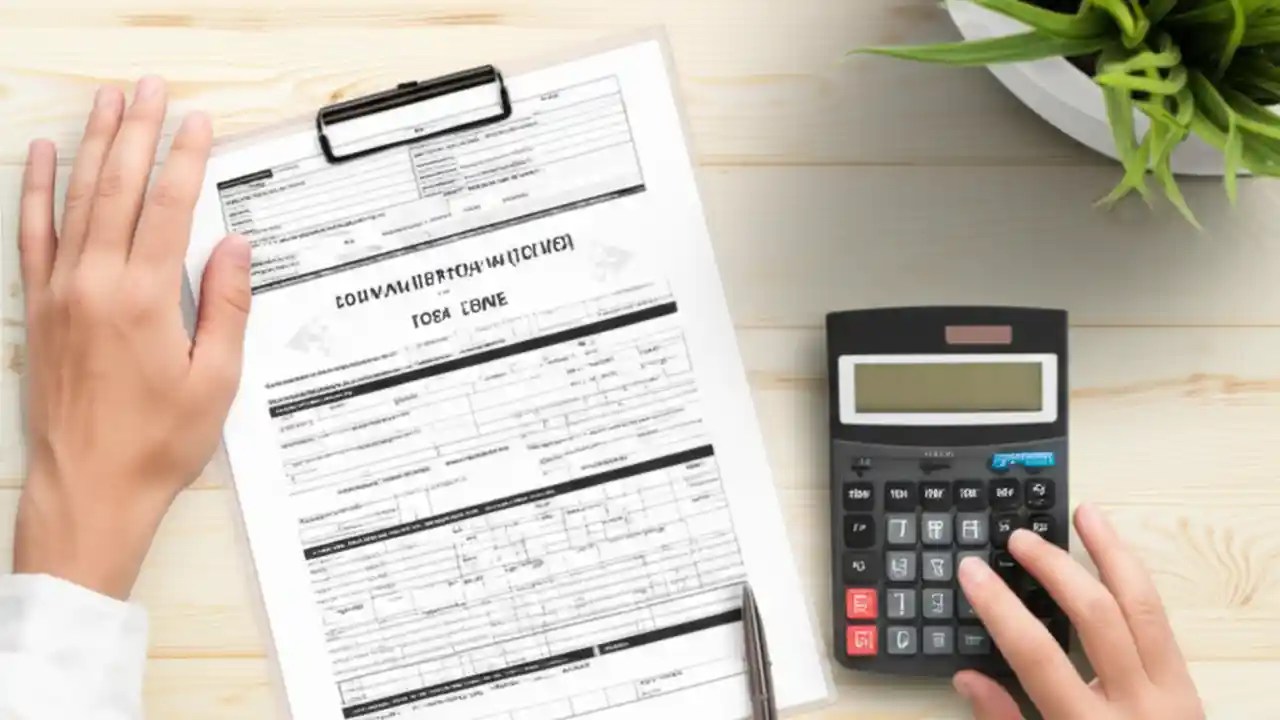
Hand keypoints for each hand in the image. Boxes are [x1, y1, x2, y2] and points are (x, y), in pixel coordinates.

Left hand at [13, 77, 250, 599]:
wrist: (89, 489)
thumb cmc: (154, 444)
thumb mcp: (215, 381)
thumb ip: (227, 308)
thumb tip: (233, 250)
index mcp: (145, 300)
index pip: (168, 208)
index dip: (185, 159)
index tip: (197, 124)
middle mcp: (95, 284)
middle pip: (118, 188)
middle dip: (138, 131)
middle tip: (151, 90)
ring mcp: (60, 291)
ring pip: (76, 199)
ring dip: (93, 145)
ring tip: (108, 102)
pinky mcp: (37, 307)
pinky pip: (32, 233)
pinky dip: (36, 190)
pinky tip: (41, 157)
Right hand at [954, 504, 1203, 719]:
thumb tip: (966, 676)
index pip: (1038, 658)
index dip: (1001, 610)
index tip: (973, 573)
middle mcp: (1138, 707)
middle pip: (1096, 618)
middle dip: (1054, 570)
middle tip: (1020, 538)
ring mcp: (1172, 695)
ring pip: (1144, 607)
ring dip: (1113, 555)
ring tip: (1087, 514)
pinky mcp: (1189, 688)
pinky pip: (1162, 622)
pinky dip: (1136, 581)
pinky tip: (1117, 557)